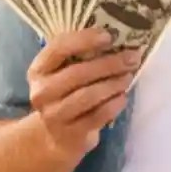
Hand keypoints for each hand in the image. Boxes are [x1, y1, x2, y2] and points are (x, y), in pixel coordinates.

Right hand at [27, 28, 137, 156]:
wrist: (56, 136)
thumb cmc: (66, 94)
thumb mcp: (63, 73)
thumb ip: (80, 55)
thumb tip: (117, 38)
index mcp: (38, 70)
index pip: (58, 48)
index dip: (84, 39)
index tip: (109, 35)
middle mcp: (42, 92)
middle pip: (77, 73)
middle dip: (109, 64)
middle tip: (132, 57)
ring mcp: (54, 115)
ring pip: (88, 96)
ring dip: (113, 84)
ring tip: (129, 76)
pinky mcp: (70, 134)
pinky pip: (97, 116)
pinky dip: (113, 105)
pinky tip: (123, 97)